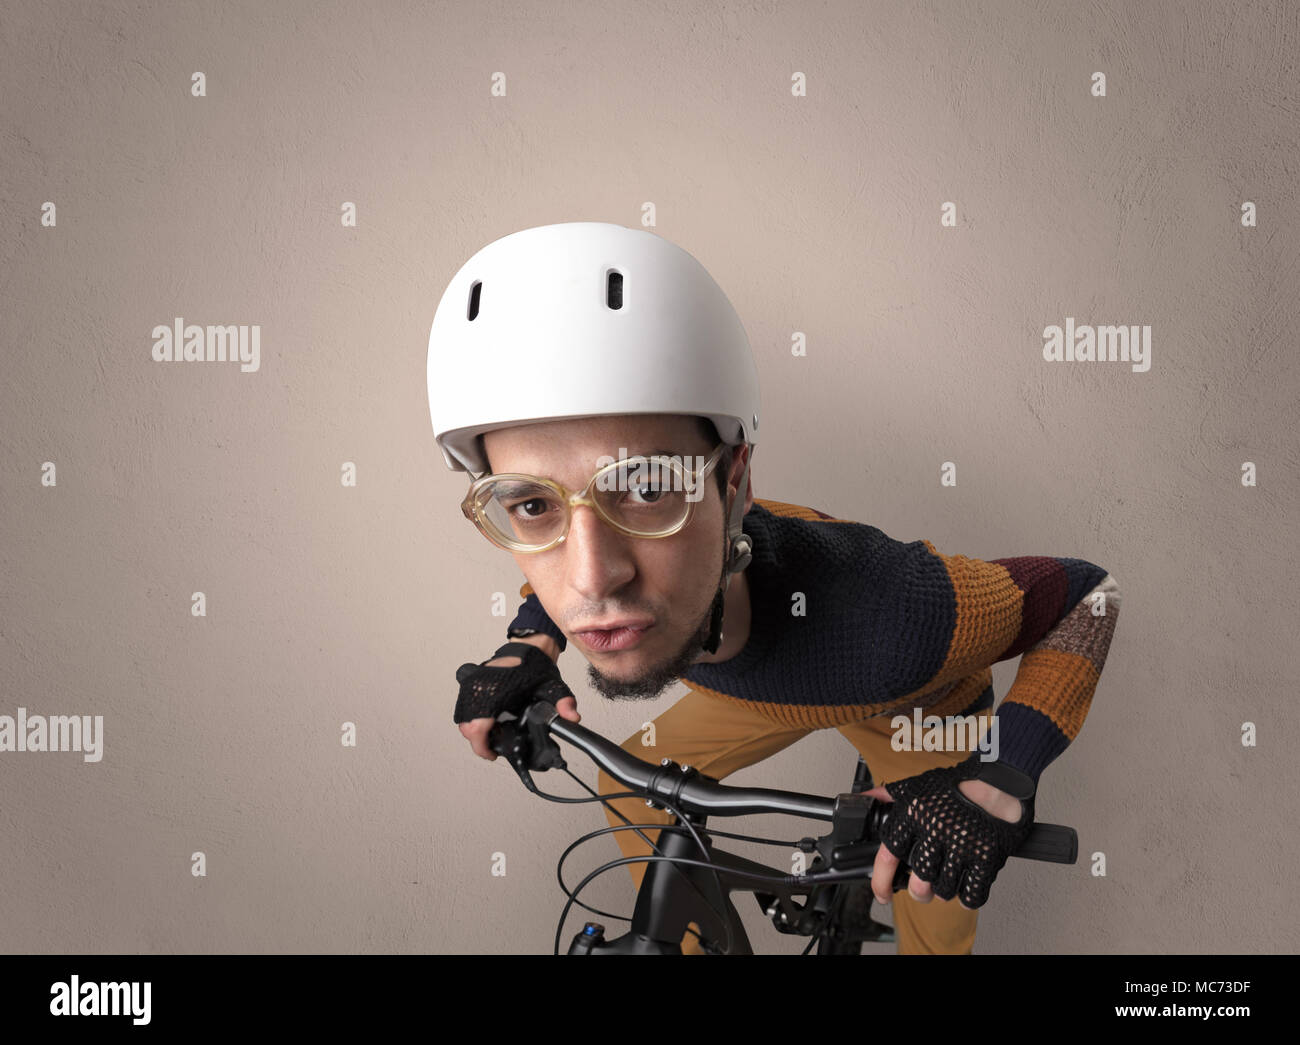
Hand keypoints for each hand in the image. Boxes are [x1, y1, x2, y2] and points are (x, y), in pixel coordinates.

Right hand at [454, 640, 579, 760]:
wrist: (528, 645)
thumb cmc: (536, 665)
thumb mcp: (553, 687)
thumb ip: (564, 703)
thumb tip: (572, 717)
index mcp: (494, 691)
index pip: (476, 727)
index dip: (481, 747)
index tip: (492, 754)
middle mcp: (478, 686)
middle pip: (466, 726)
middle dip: (480, 740)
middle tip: (495, 746)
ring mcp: (472, 683)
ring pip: (462, 716)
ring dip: (475, 729)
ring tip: (493, 734)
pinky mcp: (471, 680)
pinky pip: (464, 705)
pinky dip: (472, 716)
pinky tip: (488, 720)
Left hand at [863, 757, 1034, 909]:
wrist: (1000, 781)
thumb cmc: (958, 784)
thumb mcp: (916, 786)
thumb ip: (887, 796)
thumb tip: (863, 801)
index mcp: (912, 815)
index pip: (888, 857)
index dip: (881, 882)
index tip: (882, 894)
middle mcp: (934, 832)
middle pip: (918, 883)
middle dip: (918, 891)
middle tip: (921, 888)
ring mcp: (961, 846)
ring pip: (943, 890)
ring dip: (943, 890)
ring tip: (946, 877)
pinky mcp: (986, 857)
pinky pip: (972, 894)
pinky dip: (967, 896)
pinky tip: (966, 885)